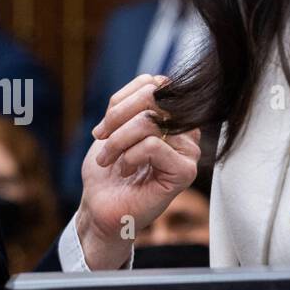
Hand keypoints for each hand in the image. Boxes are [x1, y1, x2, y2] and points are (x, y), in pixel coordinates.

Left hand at [78, 74, 202, 267]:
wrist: (100, 208)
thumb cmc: (108, 170)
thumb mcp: (113, 126)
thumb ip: (133, 102)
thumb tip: (152, 82)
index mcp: (171, 116)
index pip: (153, 83)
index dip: (121, 100)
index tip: (103, 127)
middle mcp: (186, 131)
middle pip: (154, 97)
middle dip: (117, 117)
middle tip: (101, 138)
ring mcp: (189, 152)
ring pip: (151, 122)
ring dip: (117, 140)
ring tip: (107, 159)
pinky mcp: (185, 172)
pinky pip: (153, 146)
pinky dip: (129, 156)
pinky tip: (125, 170)